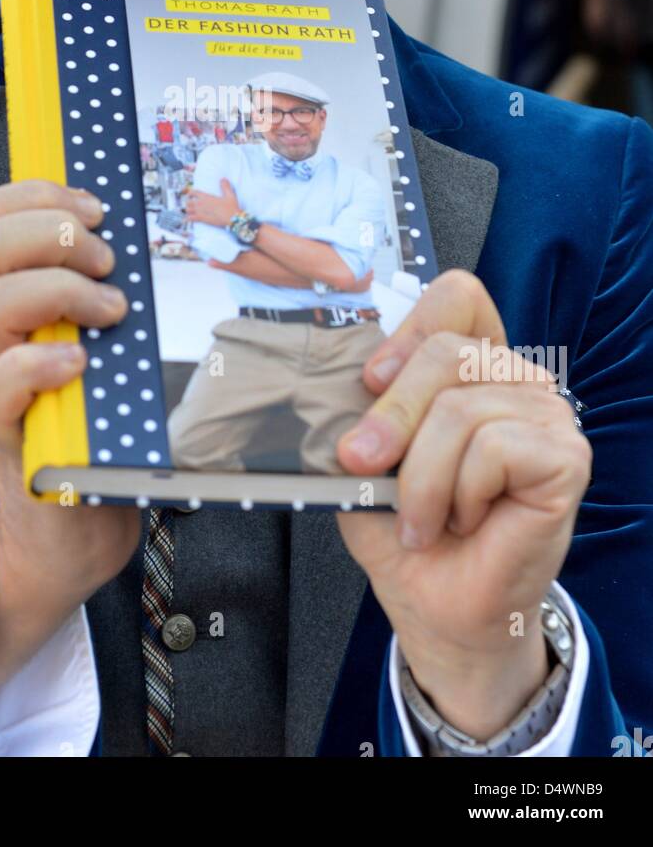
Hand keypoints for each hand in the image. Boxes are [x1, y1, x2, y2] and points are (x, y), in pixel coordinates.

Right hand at [0, 180, 140, 630]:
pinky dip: (41, 365)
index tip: (95, 206)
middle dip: (52, 232)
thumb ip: (105, 289)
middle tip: (108, 259)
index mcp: (8, 297)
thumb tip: (138, 235)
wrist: (75, 522)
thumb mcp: (101, 337)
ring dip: (59, 289)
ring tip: (112, 311)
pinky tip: (82, 364)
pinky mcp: (6, 434)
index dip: (34, 194)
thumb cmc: (96, 417)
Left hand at [183, 177, 240, 227]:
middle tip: (190, 205)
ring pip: (188, 210)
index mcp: (206, 196)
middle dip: (188, 203)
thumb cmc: (231, 207)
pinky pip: (191, 218)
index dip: (190, 193)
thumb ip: (225, 186)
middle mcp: (201, 203)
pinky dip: (188, 218)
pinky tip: (187, 219)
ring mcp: (200, 211)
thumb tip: (223, 179)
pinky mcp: (202, 219)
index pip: (194, 192)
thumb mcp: (230, 195)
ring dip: (188, 210)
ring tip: (189, 211)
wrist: (232, 218)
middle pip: (188, 202)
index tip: (190, 195)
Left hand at [335, 269, 591, 739]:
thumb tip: (340, 382)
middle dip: (392, 418)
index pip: (458, 298)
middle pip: (447, 351)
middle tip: (367, 468)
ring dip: (423, 477)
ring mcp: (548, 415)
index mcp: (472, 367)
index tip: (369, 382)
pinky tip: (465, 521)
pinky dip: (460, 492)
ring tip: (425, 518)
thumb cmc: (406, 530)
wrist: (438, 608)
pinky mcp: (565, 457)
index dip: (410, 331)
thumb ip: (360, 411)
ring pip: (461, 407)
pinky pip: (494, 446)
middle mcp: (516, 380)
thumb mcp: (365, 459)